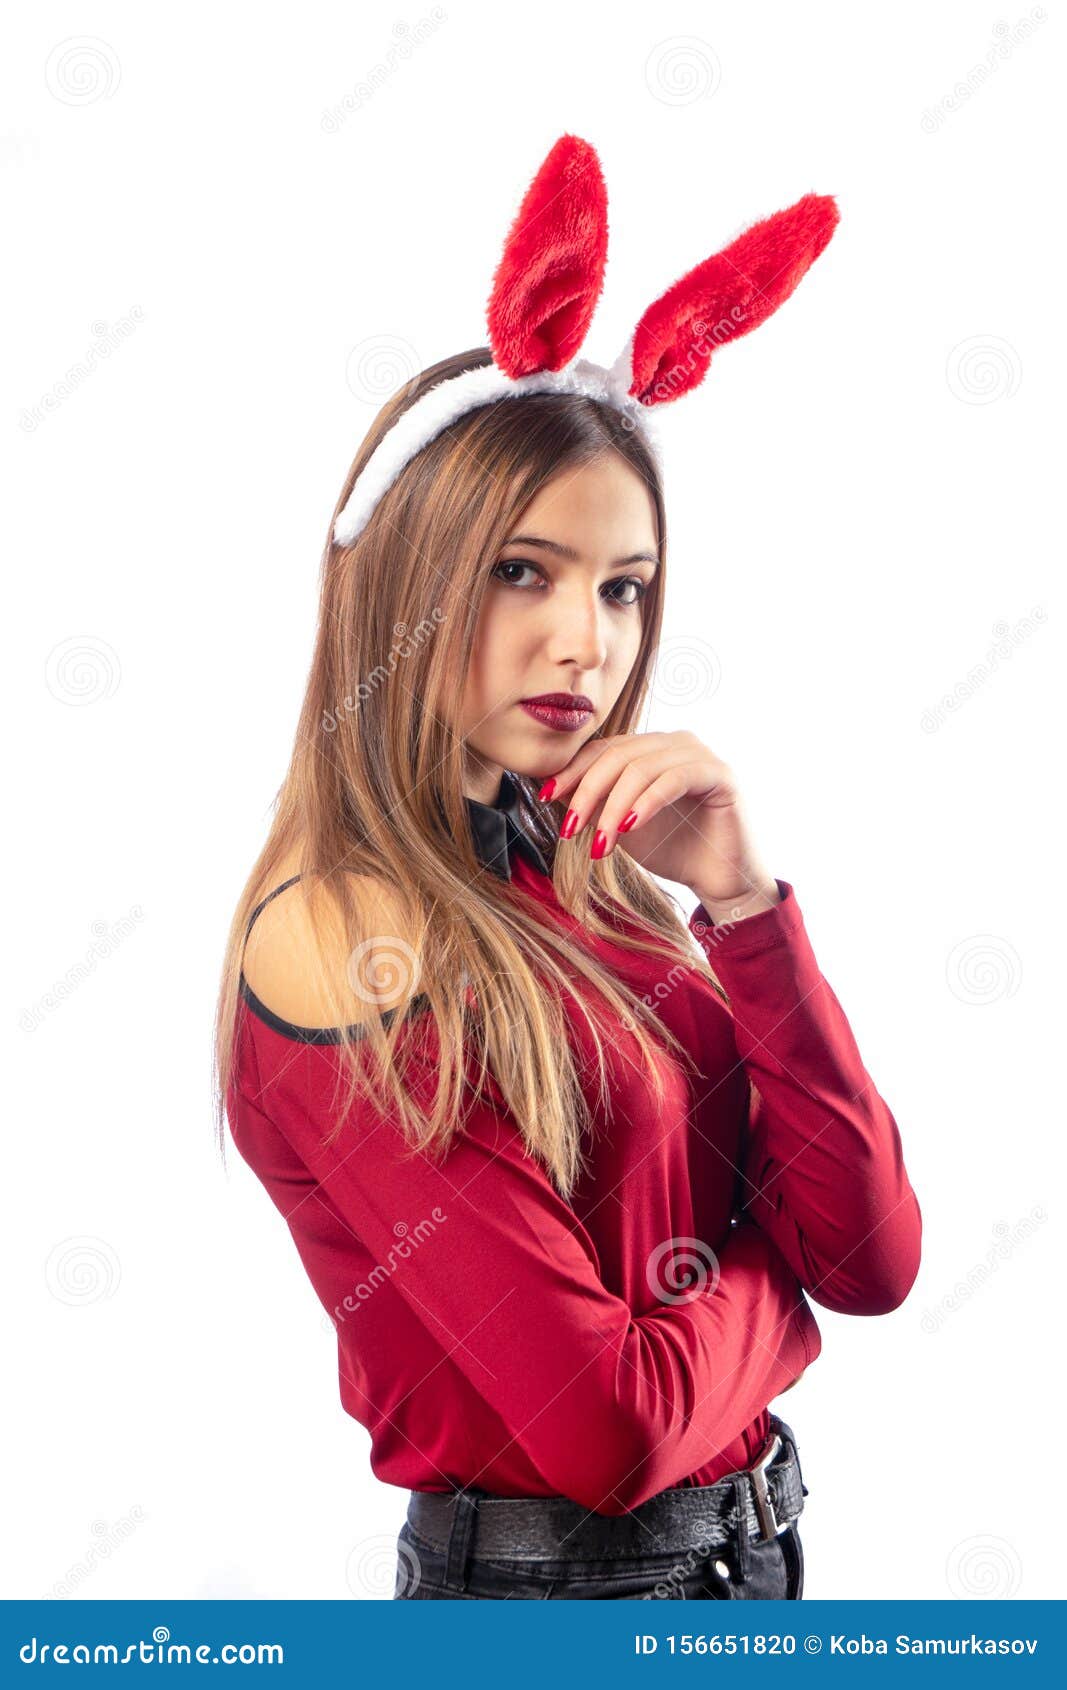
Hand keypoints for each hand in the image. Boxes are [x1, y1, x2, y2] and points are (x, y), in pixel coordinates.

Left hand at [537, 730, 777, 908]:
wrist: (716, 879)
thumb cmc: (672, 850)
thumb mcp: (620, 823)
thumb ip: (595, 802)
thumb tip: (550, 787)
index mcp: (652, 748)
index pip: (603, 749)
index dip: (572, 771)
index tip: (544, 798)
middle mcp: (676, 742)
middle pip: (618, 754)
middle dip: (587, 791)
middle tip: (570, 829)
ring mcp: (700, 754)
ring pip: (642, 767)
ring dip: (613, 806)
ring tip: (599, 842)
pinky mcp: (720, 774)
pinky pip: (675, 778)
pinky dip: (646, 802)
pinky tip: (629, 827)